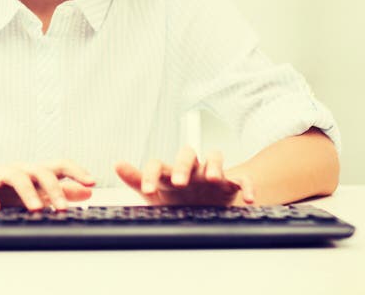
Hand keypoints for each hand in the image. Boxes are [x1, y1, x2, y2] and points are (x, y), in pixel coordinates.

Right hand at [0, 159, 95, 212]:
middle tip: (63, 208)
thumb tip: (87, 192)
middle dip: (54, 189)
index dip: (76, 171)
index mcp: (34, 172)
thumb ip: (62, 193)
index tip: (92, 182)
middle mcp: (18, 169)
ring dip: (27, 193)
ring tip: (36, 209)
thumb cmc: (7, 195)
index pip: (59, 165)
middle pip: (39, 171)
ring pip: (15, 177)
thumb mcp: (36, 194)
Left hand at [115, 146, 254, 206]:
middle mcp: (190, 169)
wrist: (205, 211)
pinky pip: (242, 178)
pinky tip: (249, 198)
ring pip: (214, 157)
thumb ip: (137, 180)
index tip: (148, 190)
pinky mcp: (231, 184)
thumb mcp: (155, 195)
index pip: (158, 164)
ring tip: (214, 179)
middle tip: (179, 182)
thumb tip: (116, 163)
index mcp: (169, 172)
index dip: (151, 174)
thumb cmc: (175, 201)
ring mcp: (211, 174)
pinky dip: (246, 185)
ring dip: (215, 165)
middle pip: (187, 154)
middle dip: (183, 166)